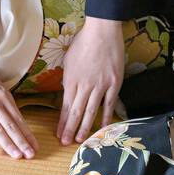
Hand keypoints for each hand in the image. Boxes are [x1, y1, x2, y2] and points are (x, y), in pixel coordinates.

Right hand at [0, 43, 36, 158]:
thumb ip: (5, 102)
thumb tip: (15, 120)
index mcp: (3, 95)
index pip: (18, 119)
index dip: (27, 133)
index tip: (35, 145)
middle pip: (10, 126)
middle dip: (22, 142)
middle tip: (31, 155)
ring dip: (8, 144)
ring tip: (16, 155)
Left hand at [58, 16, 123, 144]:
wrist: (102, 31)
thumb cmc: (83, 42)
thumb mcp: (68, 60)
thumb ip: (68, 79)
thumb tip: (68, 92)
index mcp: (71, 80)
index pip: (66, 106)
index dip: (62, 122)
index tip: (59, 134)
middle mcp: (85, 85)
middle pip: (77, 112)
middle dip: (70, 129)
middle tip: (66, 143)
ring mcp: (101, 85)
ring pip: (91, 111)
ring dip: (85, 127)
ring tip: (80, 140)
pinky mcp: (114, 83)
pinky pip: (109, 104)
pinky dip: (105, 117)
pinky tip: (102, 128)